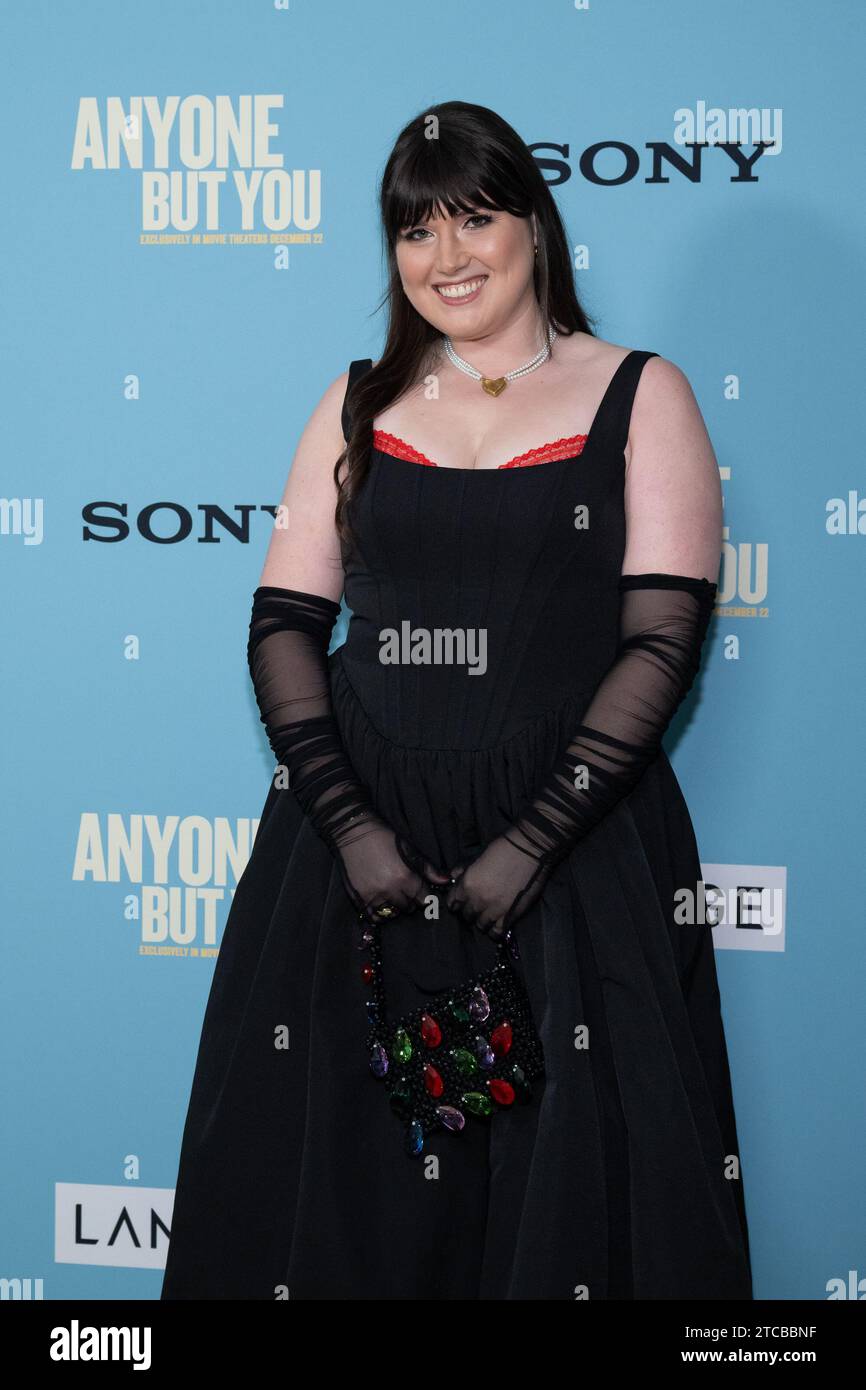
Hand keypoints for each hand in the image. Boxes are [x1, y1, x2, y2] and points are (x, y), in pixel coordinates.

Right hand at [336, 816, 450, 920]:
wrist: (354, 834)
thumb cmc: (385, 839)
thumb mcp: (410, 850)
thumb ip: (428, 869)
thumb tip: (447, 881)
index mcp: (405, 878)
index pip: (423, 899)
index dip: (424, 895)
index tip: (420, 891)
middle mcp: (390, 890)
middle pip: (409, 908)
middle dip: (411, 900)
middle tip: (406, 890)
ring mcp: (374, 896)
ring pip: (392, 914)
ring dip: (396, 907)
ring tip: (393, 896)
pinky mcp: (360, 899)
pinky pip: (374, 917)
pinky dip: (380, 914)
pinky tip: (382, 904)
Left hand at [445, 833, 557, 938]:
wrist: (529, 850)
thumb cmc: (502, 848)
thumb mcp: (477, 856)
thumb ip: (464, 870)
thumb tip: (454, 876)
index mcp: (467, 884)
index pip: (452, 903)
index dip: (455, 903)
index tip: (459, 902)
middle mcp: (478, 900)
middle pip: (466, 915)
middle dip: (468, 912)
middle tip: (475, 908)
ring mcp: (494, 910)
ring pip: (480, 925)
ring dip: (481, 922)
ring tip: (486, 917)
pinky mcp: (510, 915)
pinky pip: (497, 932)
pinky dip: (494, 931)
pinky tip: (496, 926)